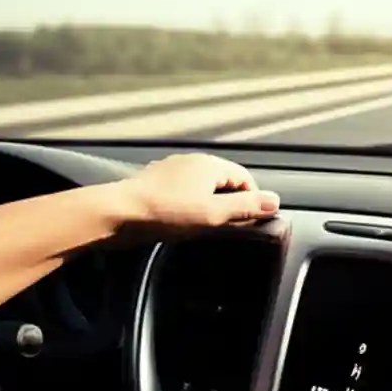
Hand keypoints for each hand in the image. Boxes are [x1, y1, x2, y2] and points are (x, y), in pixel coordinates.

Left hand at [119, 153, 279, 234]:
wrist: (116, 213)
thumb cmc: (165, 213)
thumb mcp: (211, 214)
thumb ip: (245, 208)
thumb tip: (275, 202)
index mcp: (209, 164)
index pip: (245, 178)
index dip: (252, 201)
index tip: (250, 224)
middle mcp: (192, 161)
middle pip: (224, 181)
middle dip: (230, 203)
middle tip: (228, 229)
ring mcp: (171, 170)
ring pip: (202, 187)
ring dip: (209, 205)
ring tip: (205, 227)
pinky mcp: (155, 182)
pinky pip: (184, 192)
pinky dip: (190, 205)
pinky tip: (181, 222)